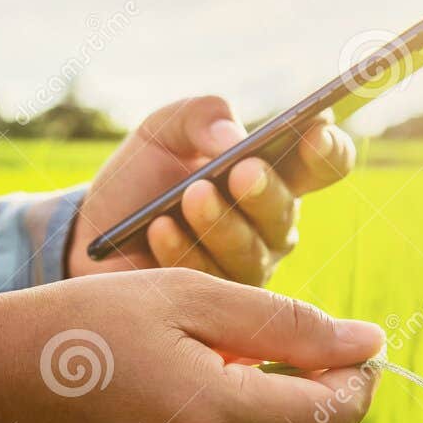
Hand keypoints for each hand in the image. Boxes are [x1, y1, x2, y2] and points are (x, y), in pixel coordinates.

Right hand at [0, 269, 383, 422]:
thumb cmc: (85, 323)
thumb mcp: (190, 298)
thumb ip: (286, 324)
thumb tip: (368, 342)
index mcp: (218, 420)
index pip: (332, 416)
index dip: (359, 379)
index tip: (362, 342)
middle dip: (321, 394)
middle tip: (305, 340)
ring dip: (276, 413)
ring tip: (235, 356)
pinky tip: (198, 389)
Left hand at [67, 96, 356, 284]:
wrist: (94, 232)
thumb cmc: (141, 178)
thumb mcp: (164, 131)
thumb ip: (200, 116)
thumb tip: (233, 136)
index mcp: (274, 176)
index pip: (323, 165)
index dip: (328, 149)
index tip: (314, 129)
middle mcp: (270, 226)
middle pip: (285, 213)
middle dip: (265, 191)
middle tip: (243, 171)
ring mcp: (245, 269)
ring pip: (250, 253)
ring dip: (221, 224)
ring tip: (193, 196)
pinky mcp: (213, 306)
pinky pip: (208, 281)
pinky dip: (182, 250)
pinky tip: (159, 230)